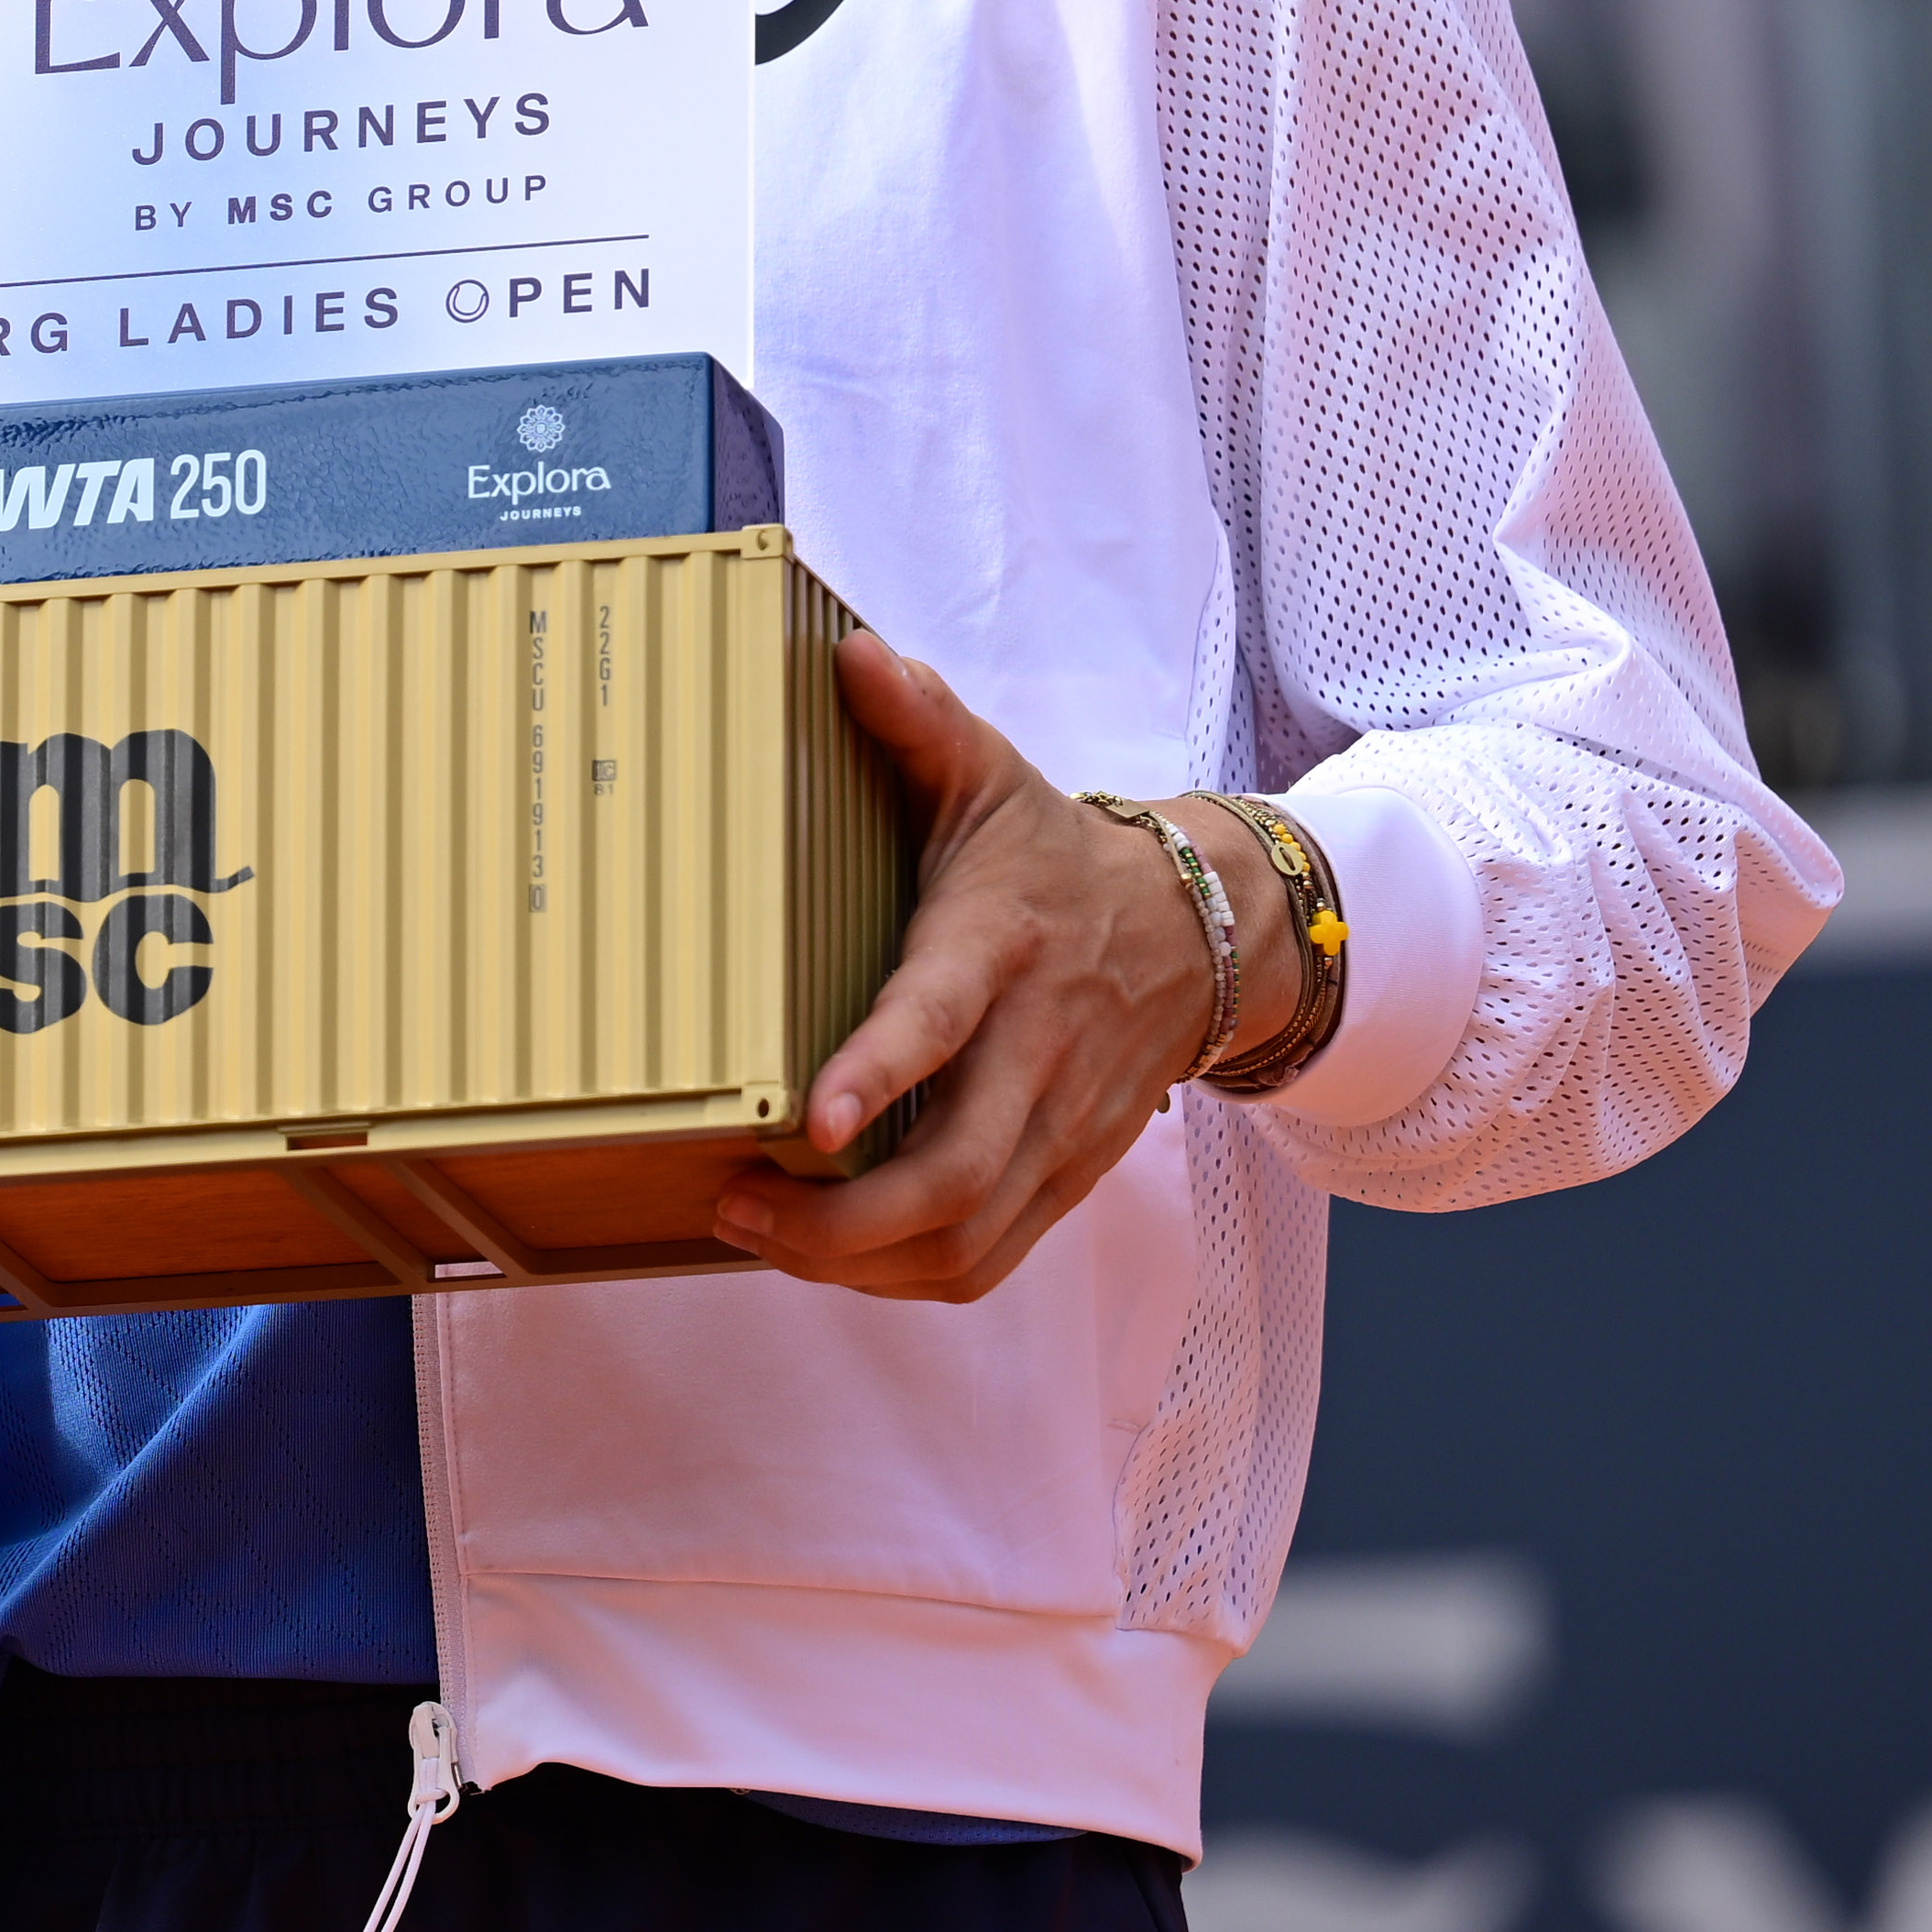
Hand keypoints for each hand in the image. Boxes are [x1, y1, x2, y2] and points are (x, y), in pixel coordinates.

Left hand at [715, 637, 1277, 1305]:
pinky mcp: (1066, 1177)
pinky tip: (829, 1259)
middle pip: (953, 1173)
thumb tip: (857, 653)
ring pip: (968, 1238)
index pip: (941, 1018)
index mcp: (1003, 949)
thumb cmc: (1055, 855)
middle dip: (837, 1217)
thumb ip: (921, 723)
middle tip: (732, 1200)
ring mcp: (1058, 1129)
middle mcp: (1037, 1053)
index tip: (810, 1116)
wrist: (1198, 935)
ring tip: (759, 1233)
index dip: (880, 1072)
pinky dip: (904, 1277)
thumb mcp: (993, 776)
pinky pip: (989, 1258)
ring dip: (857, 1262)